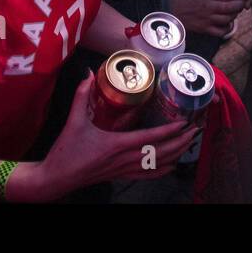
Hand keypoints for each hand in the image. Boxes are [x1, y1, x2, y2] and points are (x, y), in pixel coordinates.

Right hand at [21, 73, 197, 199]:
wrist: (55, 178)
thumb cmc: (66, 151)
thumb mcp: (73, 121)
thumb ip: (81, 96)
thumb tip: (89, 74)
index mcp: (116, 144)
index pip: (150, 137)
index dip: (169, 131)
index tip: (185, 124)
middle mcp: (124, 159)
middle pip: (160, 152)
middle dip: (181, 142)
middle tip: (195, 131)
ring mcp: (124, 169)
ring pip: (157, 165)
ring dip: (176, 155)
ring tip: (189, 145)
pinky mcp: (120, 176)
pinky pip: (146, 175)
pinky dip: (162, 170)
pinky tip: (171, 166)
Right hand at [170, 0, 251, 36]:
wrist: (167, 12)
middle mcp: (210, 8)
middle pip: (232, 7)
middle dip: (241, 3)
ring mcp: (208, 20)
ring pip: (228, 19)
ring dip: (235, 14)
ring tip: (237, 8)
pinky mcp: (204, 29)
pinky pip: (220, 31)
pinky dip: (227, 28)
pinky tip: (228, 22)